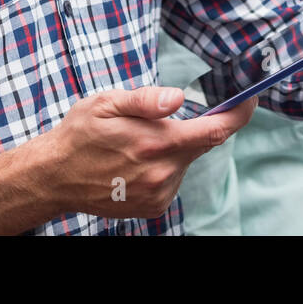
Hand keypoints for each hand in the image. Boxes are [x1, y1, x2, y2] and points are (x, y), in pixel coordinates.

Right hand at [0, 86, 255, 232]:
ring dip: (175, 147)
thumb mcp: (106, 103)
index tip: (249, 97)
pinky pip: (173, 178)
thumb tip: (177, 98)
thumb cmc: (80, 135)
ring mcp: (159, 193)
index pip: (216, 130)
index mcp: (156, 144)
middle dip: (196, 125)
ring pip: (186, 160)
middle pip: (203, 144)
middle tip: (167, 116)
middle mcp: (163, 174)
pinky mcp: (154, 206)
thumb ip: (145, 100)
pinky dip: (165, 165)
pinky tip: (136, 161)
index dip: (239, 112)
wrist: (54, 177)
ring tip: (138, 142)